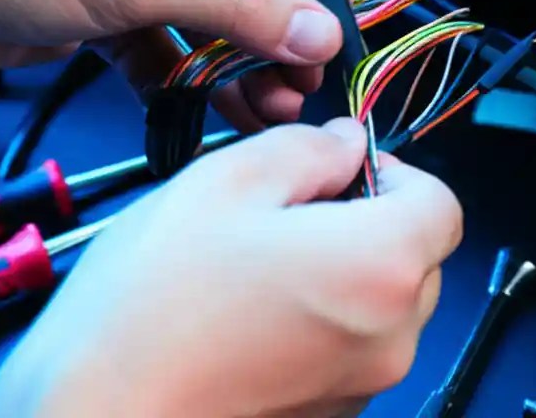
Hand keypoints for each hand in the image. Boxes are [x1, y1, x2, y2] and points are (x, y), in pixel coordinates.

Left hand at [0, 0, 357, 128]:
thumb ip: (245, 9)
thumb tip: (320, 30)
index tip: (338, 4)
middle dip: (288, 17)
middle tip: (307, 72)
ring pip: (223, 3)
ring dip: (248, 54)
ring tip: (269, 102)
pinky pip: (179, 34)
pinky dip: (198, 70)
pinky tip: (216, 106)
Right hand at [0, 120, 463, 417]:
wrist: (92, 413)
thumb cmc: (148, 312)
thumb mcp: (224, 181)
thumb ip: (306, 148)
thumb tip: (343, 144)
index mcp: (378, 267)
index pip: (443, 203)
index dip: (393, 171)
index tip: (342, 166)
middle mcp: (387, 337)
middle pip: (415, 256)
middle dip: (364, 221)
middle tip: (284, 211)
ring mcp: (358, 386)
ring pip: (378, 306)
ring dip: (336, 274)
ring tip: (251, 267)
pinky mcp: (325, 415)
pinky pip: (343, 351)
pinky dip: (313, 324)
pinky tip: (244, 315)